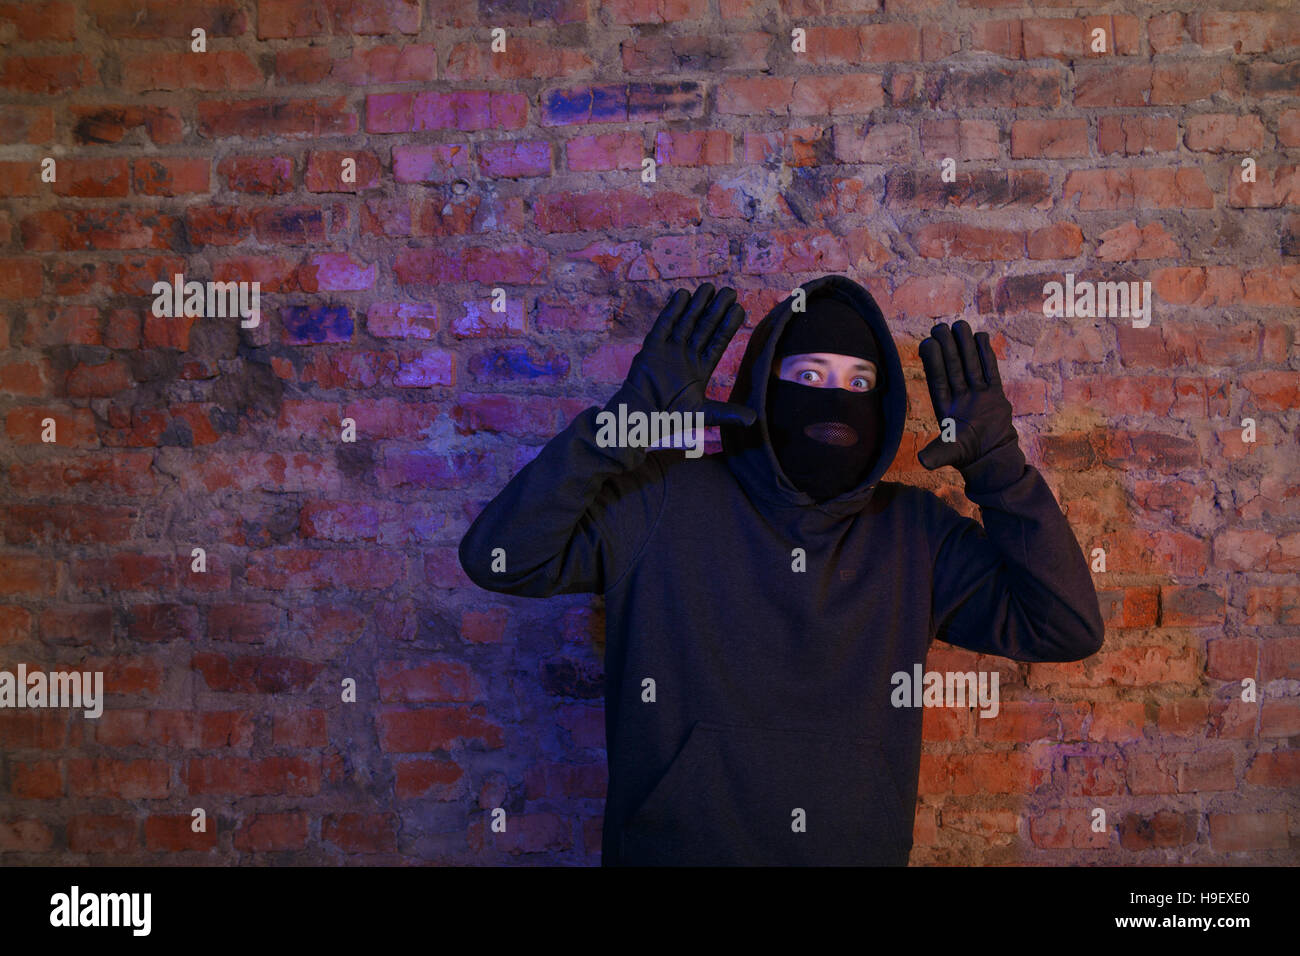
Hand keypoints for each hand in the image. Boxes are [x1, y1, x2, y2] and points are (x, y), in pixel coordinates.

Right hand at [621, 283, 755, 428]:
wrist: (641, 417)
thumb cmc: (670, 418)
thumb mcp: (703, 414)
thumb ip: (728, 413)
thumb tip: (754, 420)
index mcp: (701, 369)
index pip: (718, 341)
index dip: (728, 325)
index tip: (740, 308)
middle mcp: (687, 356)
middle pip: (704, 327)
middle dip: (716, 309)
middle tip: (729, 291)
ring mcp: (669, 349)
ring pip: (686, 322)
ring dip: (697, 305)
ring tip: (709, 287)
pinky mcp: (652, 347)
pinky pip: (664, 324)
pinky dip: (672, 310)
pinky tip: (683, 295)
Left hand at [917, 320, 1017, 470]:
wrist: (990, 456)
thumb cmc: (966, 455)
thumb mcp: (949, 453)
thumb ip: (937, 454)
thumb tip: (922, 462)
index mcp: (945, 406)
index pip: (938, 379)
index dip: (933, 361)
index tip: (928, 343)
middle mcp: (959, 396)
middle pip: (953, 367)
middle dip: (947, 347)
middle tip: (940, 326)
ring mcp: (977, 393)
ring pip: (971, 364)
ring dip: (965, 345)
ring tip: (960, 324)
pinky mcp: (995, 394)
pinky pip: (991, 371)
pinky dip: (987, 355)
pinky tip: (981, 337)